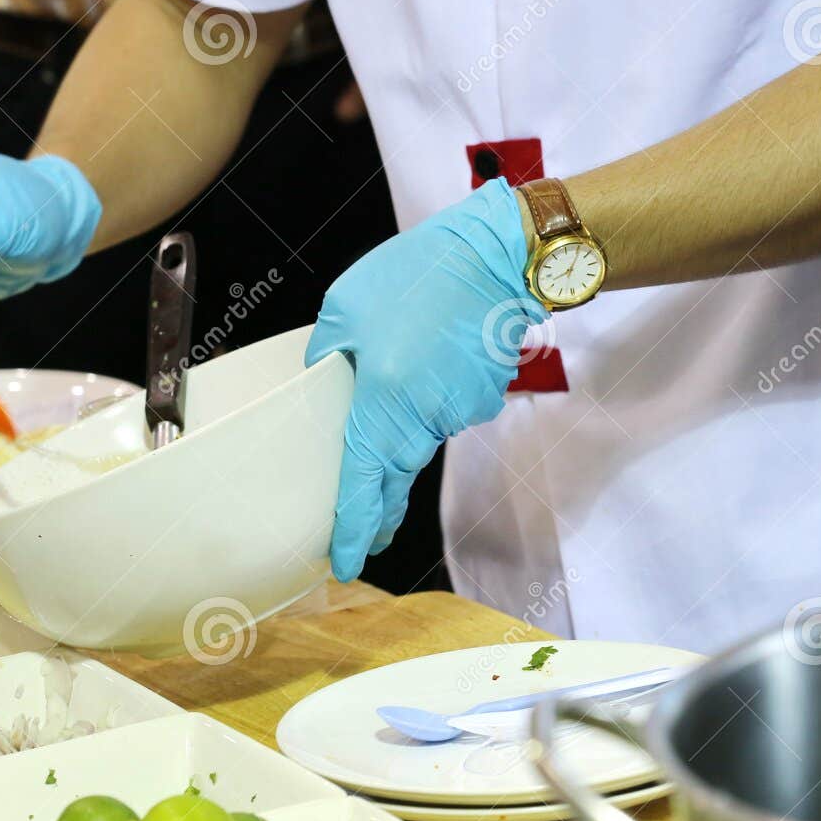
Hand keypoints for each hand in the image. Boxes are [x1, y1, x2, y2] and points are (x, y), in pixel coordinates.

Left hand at [306, 178, 543, 580]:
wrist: (498, 256)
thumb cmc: (419, 275)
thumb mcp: (345, 307)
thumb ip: (327, 355)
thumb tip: (322, 382)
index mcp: (382, 401)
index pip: (362, 484)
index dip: (352, 529)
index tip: (343, 563)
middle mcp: (422, 418)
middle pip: (393, 478)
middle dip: (378, 508)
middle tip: (366, 532)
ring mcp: (457, 412)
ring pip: (420, 440)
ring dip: (404, 430)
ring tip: (396, 383)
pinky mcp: (480, 401)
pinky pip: (444, 414)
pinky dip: (431, 400)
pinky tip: (430, 362)